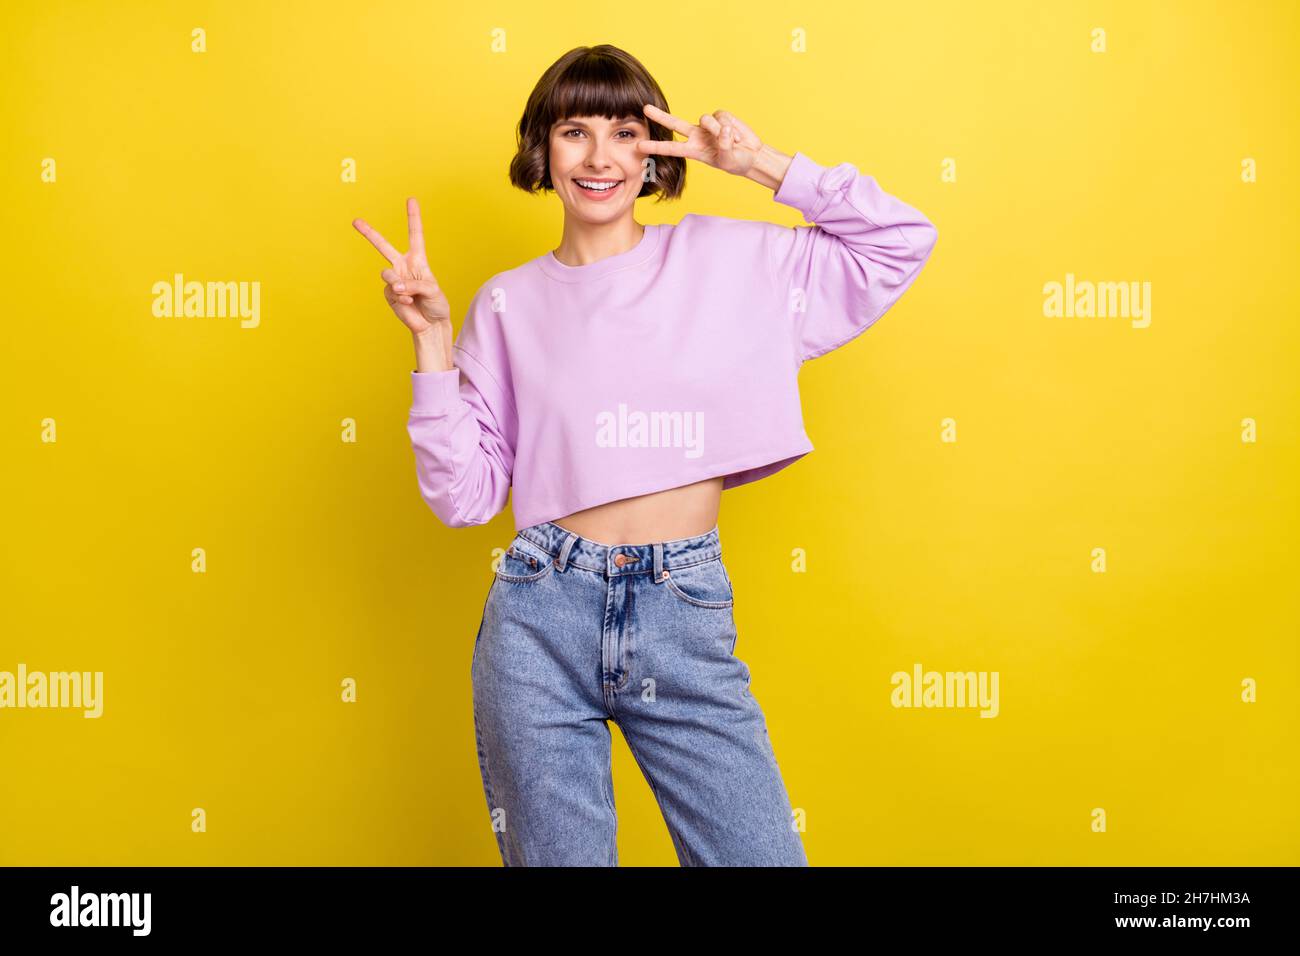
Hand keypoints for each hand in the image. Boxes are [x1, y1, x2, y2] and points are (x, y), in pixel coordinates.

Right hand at [352, 198, 451, 339]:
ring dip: (399, 285)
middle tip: (355, 221)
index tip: (411, 200)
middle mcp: (403, 267)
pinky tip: (408, 303)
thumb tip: (396, 286)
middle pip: (384, 246)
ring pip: (387, 274)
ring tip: (409, 296)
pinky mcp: (389, 294)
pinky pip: (390, 291)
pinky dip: (400, 298)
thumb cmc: (436, 304)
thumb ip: (415, 285)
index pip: (415, 235)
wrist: (430, 324)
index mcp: (417, 260)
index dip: (413, 218)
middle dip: (369, 233)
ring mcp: (394, 280)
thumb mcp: (433, 290)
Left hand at [636, 104, 762, 176]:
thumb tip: (723, 129)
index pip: (671, 148)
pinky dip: (732, 126)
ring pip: (707, 120)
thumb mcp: (729, 161)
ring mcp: (708, 125)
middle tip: (645, 108)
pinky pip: (722, 116)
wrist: (752, 155)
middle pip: (675, 123)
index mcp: (694, 150)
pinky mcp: (720, 116)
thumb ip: (725, 147)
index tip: (639, 147)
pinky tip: (737, 135)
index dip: (656, 147)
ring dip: (720, 131)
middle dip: (660, 116)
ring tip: (733, 142)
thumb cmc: (737, 162)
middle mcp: (697, 135)